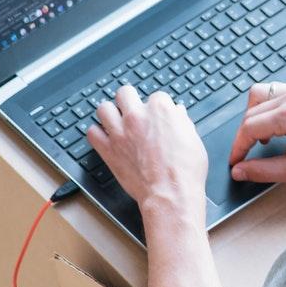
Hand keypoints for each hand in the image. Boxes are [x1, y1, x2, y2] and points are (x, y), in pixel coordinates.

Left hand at [87, 86, 207, 218]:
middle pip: (125, 93)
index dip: (158, 107)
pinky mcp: (108, 149)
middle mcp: (137, 116)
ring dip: (109, 113)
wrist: (170, 193)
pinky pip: (92, 132)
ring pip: (103, 108)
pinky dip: (97, 134)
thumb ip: (182, 123)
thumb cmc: (185, 171)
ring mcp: (120, 131)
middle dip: (129, 100)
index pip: (156, 96)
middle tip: (132, 109)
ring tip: (115, 120)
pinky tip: (105, 137)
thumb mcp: (193, 140)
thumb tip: (178, 114)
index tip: (158, 115)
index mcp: (161, 110)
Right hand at [228, 81, 285, 183]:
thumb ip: (264, 170)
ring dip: (253, 117)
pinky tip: (273, 126)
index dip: (238, 147)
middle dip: (243, 135)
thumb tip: (240, 170)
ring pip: (259, 96)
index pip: (248, 127)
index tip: (236, 161)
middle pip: (250, 112)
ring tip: (261, 139)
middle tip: (245, 155)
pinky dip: (266, 108)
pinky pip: (273, 93)